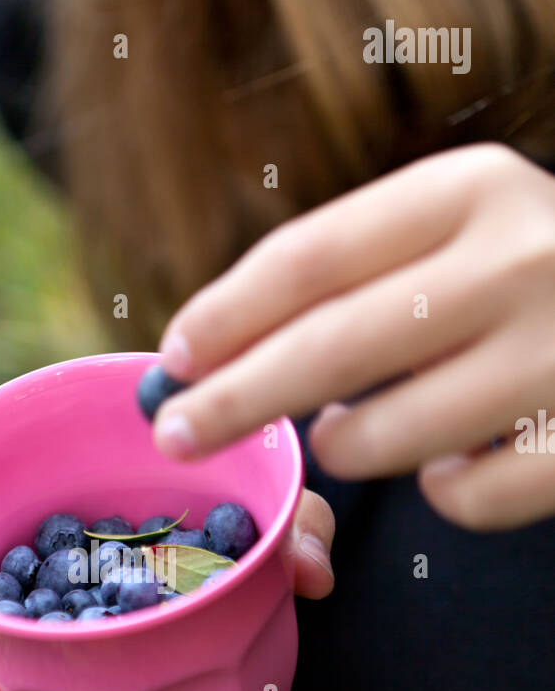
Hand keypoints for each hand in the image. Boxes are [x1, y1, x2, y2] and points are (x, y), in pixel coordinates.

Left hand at [154, 144, 554, 530]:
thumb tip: (210, 351)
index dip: (226, 315)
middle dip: (235, 401)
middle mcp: (518, 261)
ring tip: (362, 430)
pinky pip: (463, 500)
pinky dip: (444, 493)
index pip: (311, 256)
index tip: (173, 358)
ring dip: (349, 448)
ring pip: (386, 439)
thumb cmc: (537, 276)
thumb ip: (360, 271)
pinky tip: (461, 459)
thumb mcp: (462, 229)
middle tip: (176, 436)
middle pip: (329, 349)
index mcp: (471, 190)